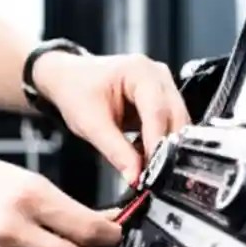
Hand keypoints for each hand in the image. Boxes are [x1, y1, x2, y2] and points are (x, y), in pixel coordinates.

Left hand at [34, 52, 190, 184]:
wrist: (69, 79)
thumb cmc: (76, 91)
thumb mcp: (91, 125)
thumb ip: (116, 151)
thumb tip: (135, 175)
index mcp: (139, 71)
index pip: (157, 111)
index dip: (156, 143)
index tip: (153, 170)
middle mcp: (157, 75)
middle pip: (174, 117)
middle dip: (165, 148)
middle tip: (152, 175)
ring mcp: (163, 86)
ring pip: (177, 123)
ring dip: (165, 147)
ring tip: (145, 166)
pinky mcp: (162, 99)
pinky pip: (170, 125)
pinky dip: (160, 143)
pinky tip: (143, 154)